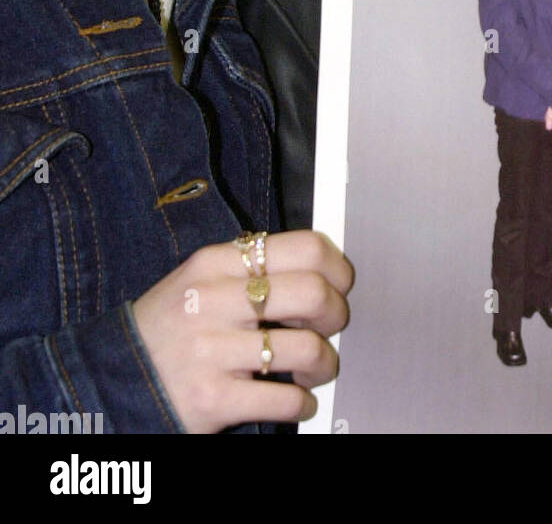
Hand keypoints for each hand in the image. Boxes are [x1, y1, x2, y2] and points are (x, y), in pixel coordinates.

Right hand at [133, 230, 352, 432]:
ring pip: (306, 348)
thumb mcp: (199, 281)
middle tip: (330, 328)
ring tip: (314, 370)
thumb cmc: (166, 331)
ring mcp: (211, 351)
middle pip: (313, 293)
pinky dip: (302, 404)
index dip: (336, 267)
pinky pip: (285, 400)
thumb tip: (320, 272)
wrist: (112, 382)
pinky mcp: (212, 399)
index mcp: (215, 263)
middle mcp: (213, 300)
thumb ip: (249, 270)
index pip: (302, 246)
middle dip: (336, 315)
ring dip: (324, 364)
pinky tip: (296, 402)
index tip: (341, 283)